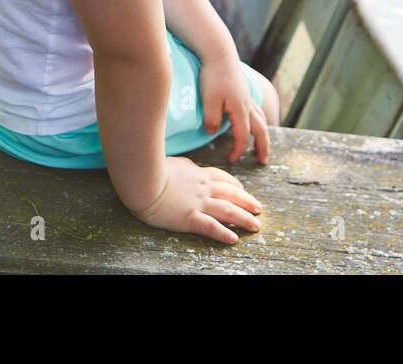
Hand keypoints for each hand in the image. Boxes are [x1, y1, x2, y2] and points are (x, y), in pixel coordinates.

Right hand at [127, 156, 262, 244]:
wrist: (142, 179)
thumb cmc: (152, 168)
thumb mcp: (174, 162)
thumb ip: (186, 168)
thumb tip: (191, 168)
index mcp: (198, 174)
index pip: (223, 178)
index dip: (236, 186)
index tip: (243, 191)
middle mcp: (203, 188)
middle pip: (231, 194)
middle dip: (247, 202)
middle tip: (259, 209)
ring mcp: (197, 203)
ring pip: (227, 210)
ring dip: (244, 218)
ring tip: (255, 225)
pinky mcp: (189, 218)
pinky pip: (211, 227)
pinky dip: (224, 233)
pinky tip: (234, 239)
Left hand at [199, 54, 269, 164]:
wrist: (219, 53)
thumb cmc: (213, 76)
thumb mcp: (209, 100)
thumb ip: (211, 119)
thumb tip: (213, 133)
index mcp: (240, 110)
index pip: (242, 136)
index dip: (238, 150)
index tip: (231, 160)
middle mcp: (248, 105)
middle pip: (261, 130)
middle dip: (263, 147)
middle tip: (263, 161)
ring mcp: (248, 97)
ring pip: (261, 119)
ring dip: (263, 134)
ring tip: (262, 144)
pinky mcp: (244, 91)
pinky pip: (257, 110)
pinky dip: (259, 119)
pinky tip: (255, 121)